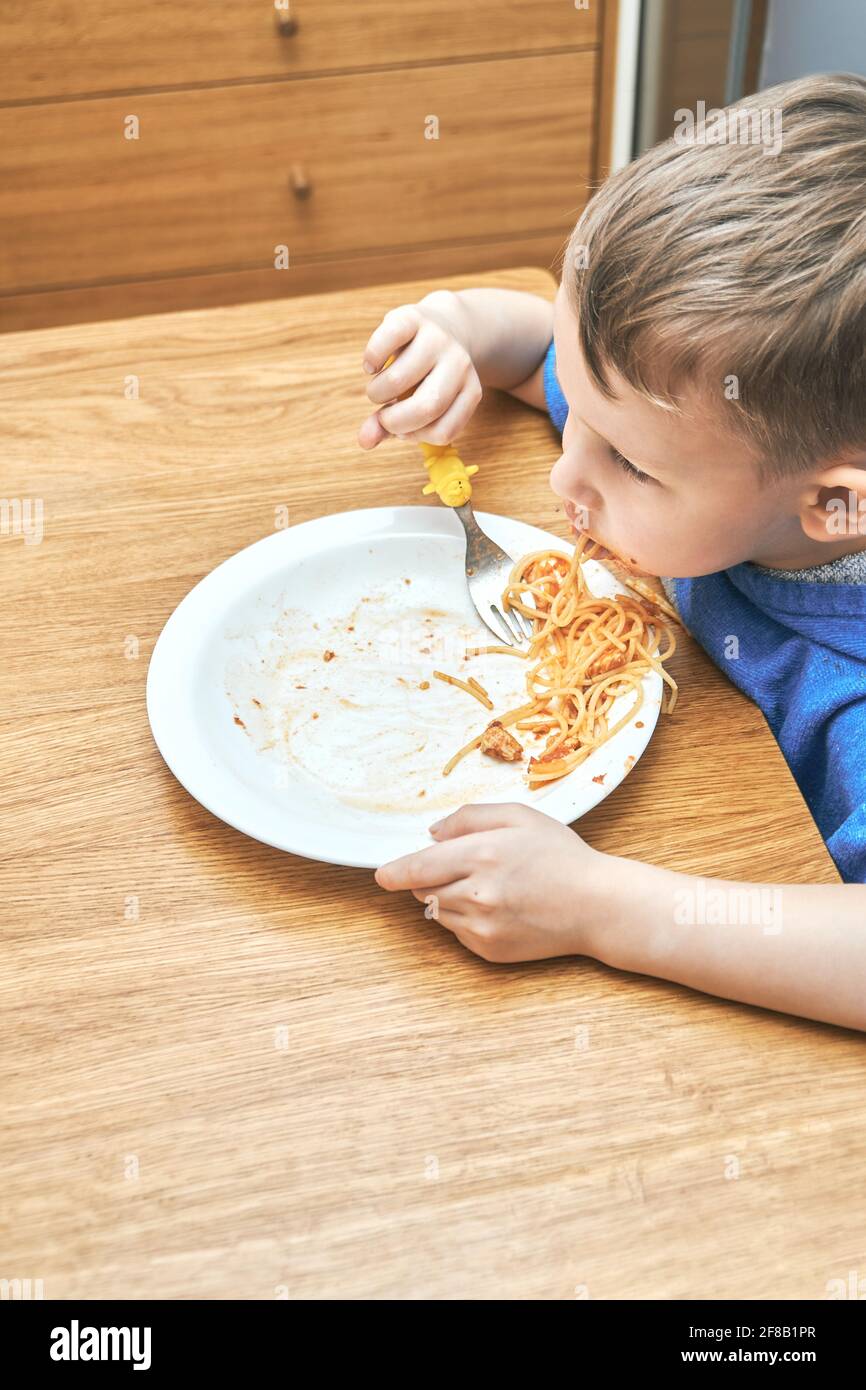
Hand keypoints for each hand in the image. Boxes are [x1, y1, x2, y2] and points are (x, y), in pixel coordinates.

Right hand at [358, 292, 481, 449]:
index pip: (444, 431)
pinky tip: (371, 367)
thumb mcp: (419, 404)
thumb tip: (364, 441)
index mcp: (469, 391)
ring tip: (379, 390)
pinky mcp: (413, 318)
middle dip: (394, 420)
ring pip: (399, 380)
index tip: (404, 429)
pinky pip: (385, 343)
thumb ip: (391, 427)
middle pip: (427, 407)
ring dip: (377, 393)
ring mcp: (437, 339)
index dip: (416, 436)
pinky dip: (371, 360)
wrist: (445, 325)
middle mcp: (459, 364)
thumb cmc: (427, 377)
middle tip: (384, 415)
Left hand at [374, 802, 611, 962]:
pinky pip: (458, 933)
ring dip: (449, 897)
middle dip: (431, 878)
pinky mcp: (489, 951)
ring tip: (489, 886)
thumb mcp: (520, 817)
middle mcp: (477, 894)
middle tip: (465, 867)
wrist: (597, 906)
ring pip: (439, 912)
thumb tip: (432, 833)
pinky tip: (500, 907)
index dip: (395, 872)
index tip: (382, 875)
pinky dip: (467, 919)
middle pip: (424, 890)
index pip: (418, 867)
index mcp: (482, 855)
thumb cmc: (561, 856)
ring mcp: (482, 927)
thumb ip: (469, 818)